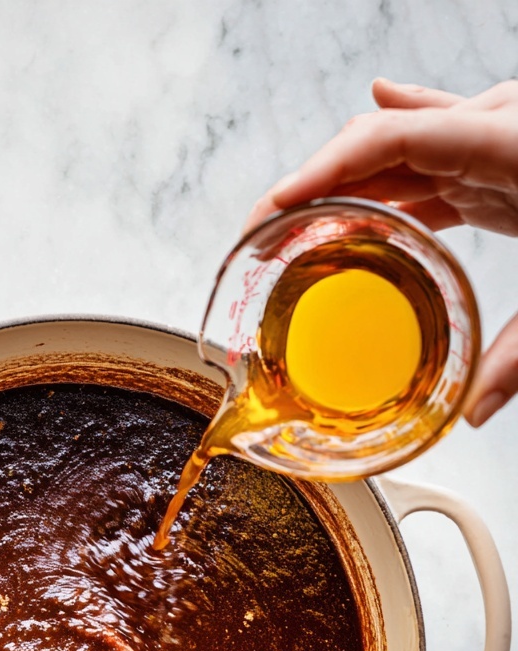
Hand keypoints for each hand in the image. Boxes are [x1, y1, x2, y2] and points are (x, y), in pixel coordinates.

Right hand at [246, 79, 517, 427]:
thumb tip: (472, 412)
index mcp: (510, 143)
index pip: (392, 139)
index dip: (321, 170)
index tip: (274, 207)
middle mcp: (496, 130)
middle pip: (381, 144)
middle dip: (313, 187)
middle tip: (264, 236)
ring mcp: (497, 142)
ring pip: (398, 154)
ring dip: (341, 191)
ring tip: (292, 232)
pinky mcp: (501, 164)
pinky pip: (426, 165)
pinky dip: (385, 183)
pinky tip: (352, 187)